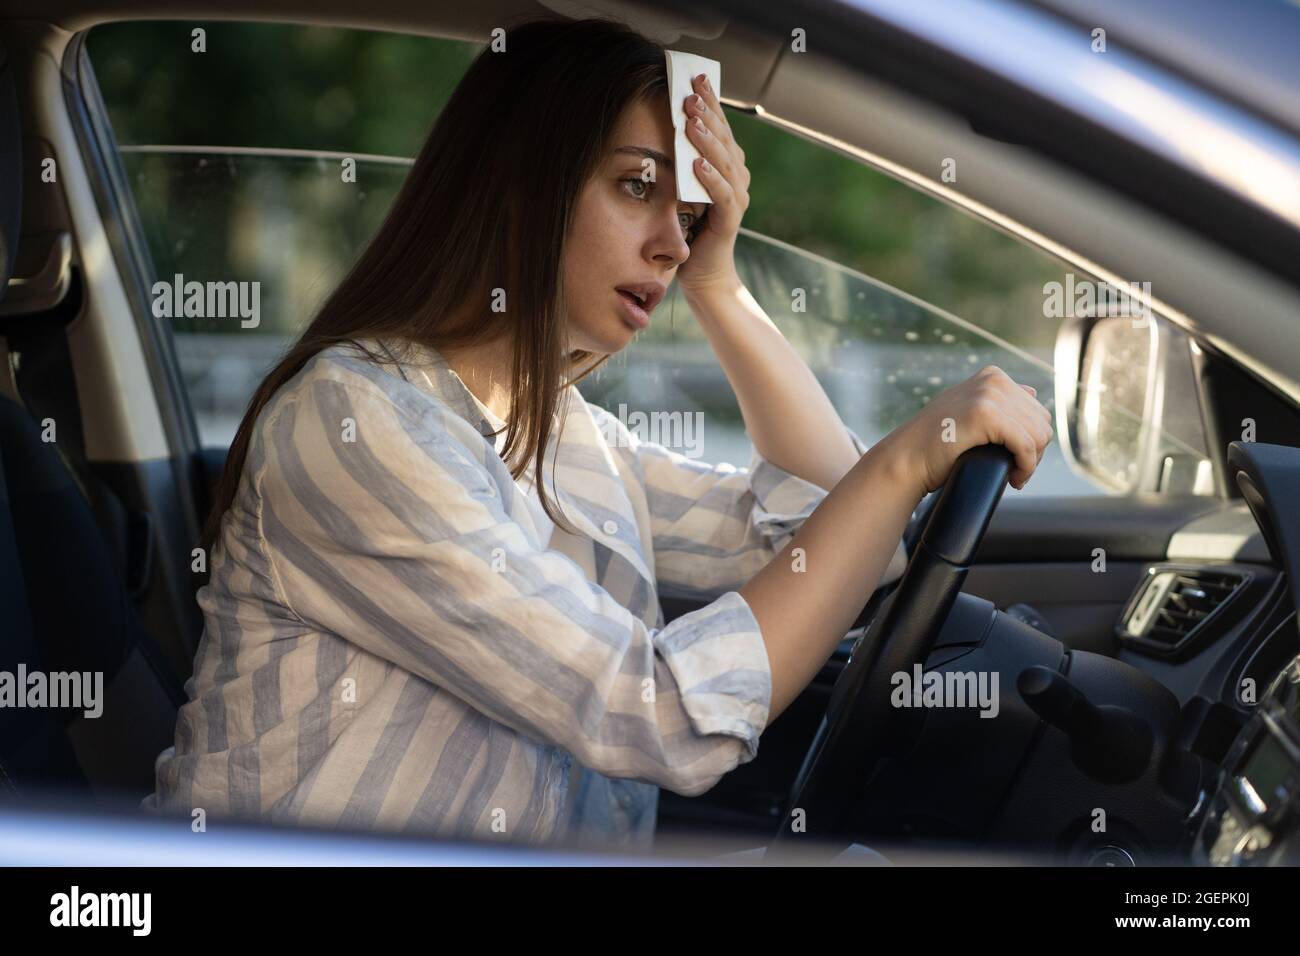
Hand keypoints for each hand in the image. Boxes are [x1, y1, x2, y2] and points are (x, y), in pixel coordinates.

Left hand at [677, 72, 750, 295]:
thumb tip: (668, 127)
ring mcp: (736, 200)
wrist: (703, 274)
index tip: (696, 79)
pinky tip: (696, 162)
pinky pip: (722, 195)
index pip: (719, 128)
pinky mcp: (729, 221)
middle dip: (708, 114)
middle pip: (724, 139)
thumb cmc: (690, 230)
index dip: (711, 103)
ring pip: (724, 162)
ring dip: (707, 140)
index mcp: (727, 168)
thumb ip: (683, 161)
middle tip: (690, 94)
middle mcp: (737, 179)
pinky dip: (710, 177)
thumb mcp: (683, 188)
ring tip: (691, 121)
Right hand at [888, 366, 1052, 494]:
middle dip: (1034, 453)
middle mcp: (994, 380)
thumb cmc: (935, 443)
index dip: (1031, 441)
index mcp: (993, 376)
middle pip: (1041, 423)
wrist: (907, 458)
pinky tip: (1013, 479)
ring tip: (1013, 476)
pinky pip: (1026, 446)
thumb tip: (1032, 392)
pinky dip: (1026, 467)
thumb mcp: (969, 411)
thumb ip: (998, 400)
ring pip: (1038, 436)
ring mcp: (989, 395)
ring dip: (1031, 463)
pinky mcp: (986, 415)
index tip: (1015, 461)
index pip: (1037, 411)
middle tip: (1015, 472)